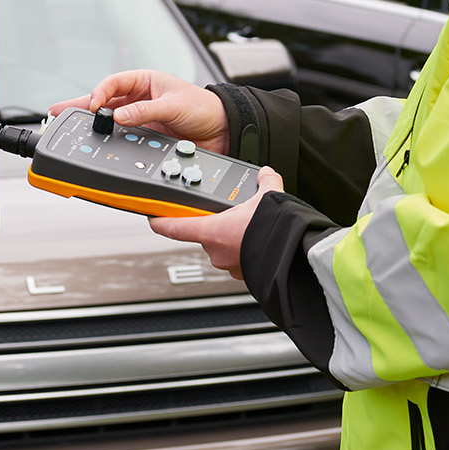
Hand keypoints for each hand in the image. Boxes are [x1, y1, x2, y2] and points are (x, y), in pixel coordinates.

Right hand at [51, 69, 229, 153]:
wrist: (224, 131)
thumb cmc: (204, 108)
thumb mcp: (173, 105)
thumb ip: (145, 111)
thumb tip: (119, 116)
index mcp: (145, 82)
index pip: (114, 83)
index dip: (100, 93)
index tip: (93, 105)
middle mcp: (140, 100)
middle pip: (104, 103)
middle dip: (82, 107)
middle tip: (59, 113)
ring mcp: (140, 120)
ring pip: (110, 122)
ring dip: (93, 126)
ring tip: (71, 130)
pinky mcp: (145, 138)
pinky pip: (123, 139)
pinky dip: (110, 142)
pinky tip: (99, 145)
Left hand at [148, 167, 283, 279]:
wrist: (295, 258)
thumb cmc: (274, 232)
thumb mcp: (268, 197)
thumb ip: (264, 182)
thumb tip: (266, 174)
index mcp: (212, 231)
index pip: (175, 227)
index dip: (161, 221)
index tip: (152, 217)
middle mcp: (216, 251)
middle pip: (205, 233)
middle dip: (217, 223)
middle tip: (232, 213)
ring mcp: (229, 265)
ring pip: (224, 247)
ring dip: (233, 237)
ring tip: (252, 226)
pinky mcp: (245, 275)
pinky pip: (239, 258)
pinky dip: (246, 249)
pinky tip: (261, 239)